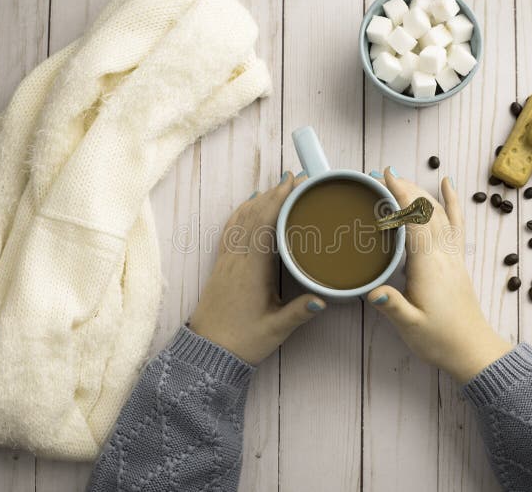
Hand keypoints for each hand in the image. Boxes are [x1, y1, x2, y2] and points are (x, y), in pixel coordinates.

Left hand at [189, 172, 324, 364]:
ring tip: (280, 186)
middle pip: (254, 214)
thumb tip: (324, 299)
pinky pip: (231, 229)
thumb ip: (299, 313)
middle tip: (297, 178)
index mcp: (251, 270)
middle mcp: (236, 259)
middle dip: (276, 193)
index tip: (297, 183)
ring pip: (241, 219)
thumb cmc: (242, 341)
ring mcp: (226, 260)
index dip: (280, 200)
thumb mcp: (275, 329)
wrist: (207, 353)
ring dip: (260, 199)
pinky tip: (250, 205)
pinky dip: (242, 212)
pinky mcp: (221, 265)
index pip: (265, 224)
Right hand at [367, 168, 511, 382]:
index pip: (413, 222)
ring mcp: (452, 256)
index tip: (382, 178)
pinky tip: (448, 185)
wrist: (472, 350)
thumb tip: (371, 290)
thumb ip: (392, 306)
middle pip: (425, 211)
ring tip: (400, 178)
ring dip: (420, 192)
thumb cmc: (440, 340)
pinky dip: (452, 202)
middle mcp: (443, 255)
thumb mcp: (410, 327)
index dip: (399, 197)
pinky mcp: (457, 261)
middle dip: (403, 188)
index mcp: (429, 267)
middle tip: (380, 175)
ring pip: (439, 214)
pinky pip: (456, 224)